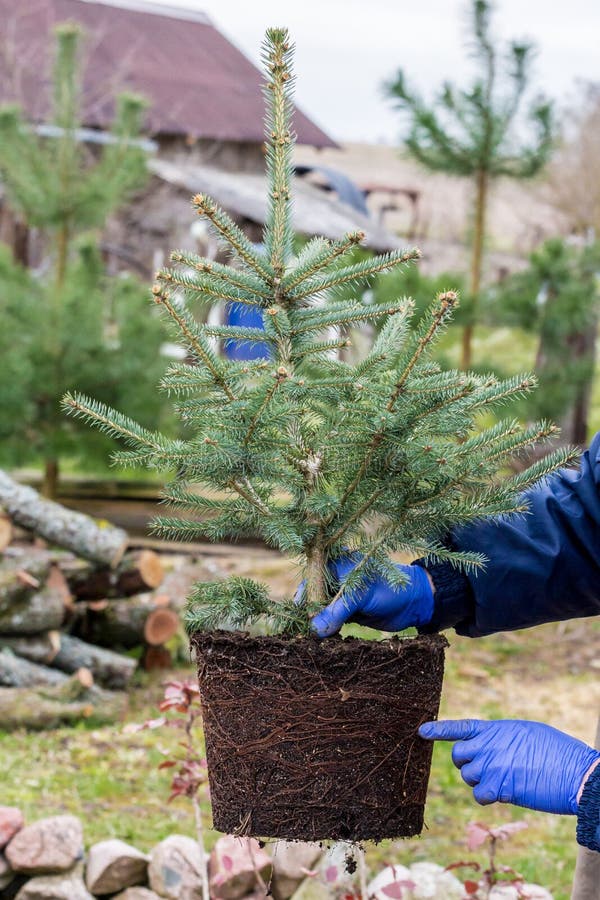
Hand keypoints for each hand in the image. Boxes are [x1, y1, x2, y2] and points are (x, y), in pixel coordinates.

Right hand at [310, 555, 434, 636]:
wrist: (415, 602)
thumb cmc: (390, 589)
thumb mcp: (360, 597)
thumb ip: (336, 612)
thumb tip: (313, 630)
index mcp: (336, 565)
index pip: (311, 582)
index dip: (302, 601)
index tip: (297, 620)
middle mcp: (336, 579)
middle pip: (313, 598)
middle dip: (309, 615)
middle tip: (304, 634)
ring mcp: (342, 596)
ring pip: (322, 611)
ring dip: (318, 624)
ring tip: (313, 639)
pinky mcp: (348, 612)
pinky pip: (332, 621)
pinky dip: (328, 629)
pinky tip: (325, 639)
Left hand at [419, 718, 599, 814]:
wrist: (575, 772)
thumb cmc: (558, 752)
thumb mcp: (527, 733)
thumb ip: (502, 738)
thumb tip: (490, 748)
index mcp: (496, 728)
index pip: (460, 728)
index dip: (439, 729)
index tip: (421, 731)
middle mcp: (488, 745)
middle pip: (458, 756)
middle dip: (466, 763)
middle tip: (485, 769)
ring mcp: (491, 766)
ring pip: (467, 777)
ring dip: (480, 781)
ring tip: (504, 780)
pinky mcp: (498, 788)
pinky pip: (479, 795)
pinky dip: (487, 797)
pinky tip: (505, 793)